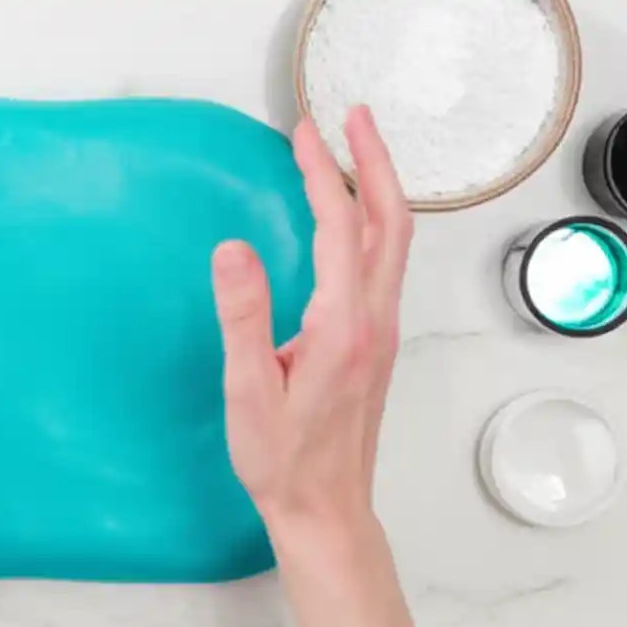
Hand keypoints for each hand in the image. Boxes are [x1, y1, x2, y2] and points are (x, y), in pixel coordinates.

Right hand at [212, 105, 412, 527]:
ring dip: (379, 188)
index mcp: (342, 326)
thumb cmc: (282, 459)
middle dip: (375, 161)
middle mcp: (373, 320)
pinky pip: (384, 264)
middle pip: (391, 221)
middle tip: (352, 116)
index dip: (323, 173)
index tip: (303, 133)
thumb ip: (242, 316)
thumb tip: (232, 249)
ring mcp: (381, 331)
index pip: (340, 228)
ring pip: (394, 241)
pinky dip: (372, 222)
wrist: (325, 510)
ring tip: (354, 151)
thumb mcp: (248, 390)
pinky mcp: (376, 343)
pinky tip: (349, 219)